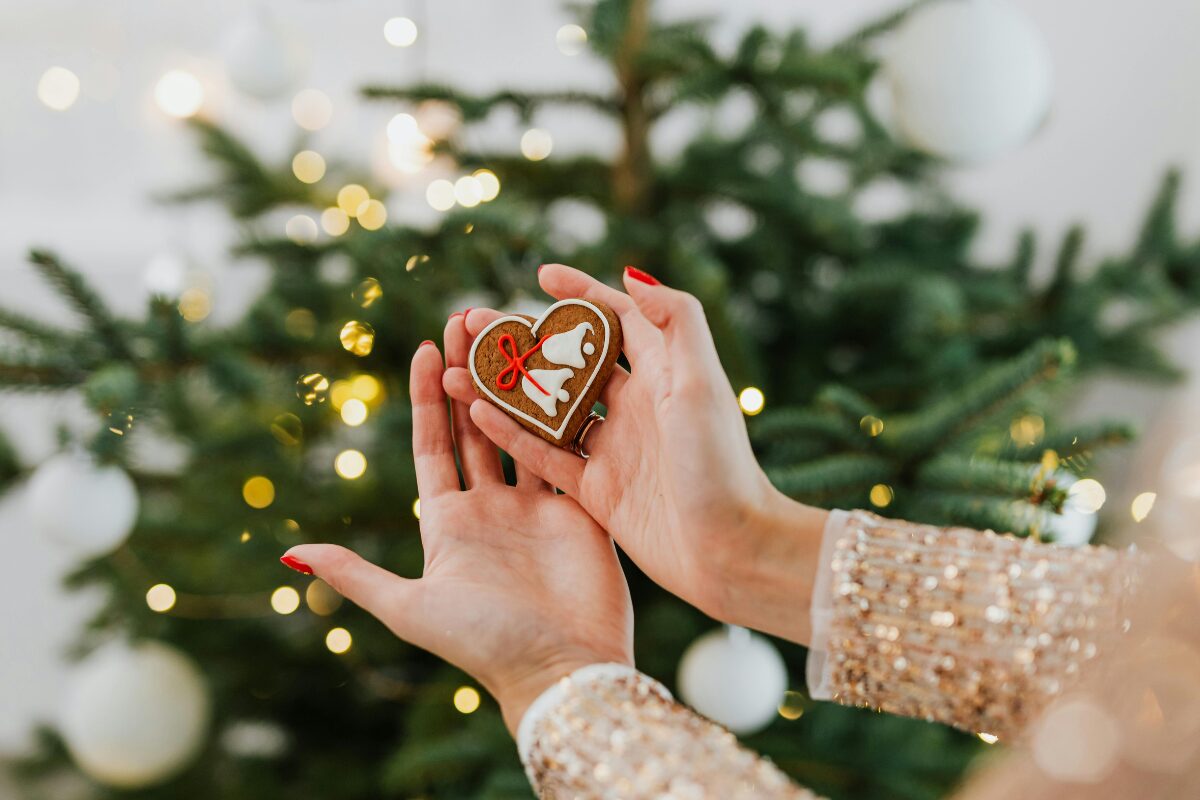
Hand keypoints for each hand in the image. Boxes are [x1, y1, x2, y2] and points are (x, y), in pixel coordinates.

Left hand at [281, 314, 632, 733]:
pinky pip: (567, 449)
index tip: (424, 348)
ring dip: (518, 382)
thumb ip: (356, 575)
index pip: (434, 444)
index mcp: (449, 523)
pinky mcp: (581, 508)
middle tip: (467, 318)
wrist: (561, 672)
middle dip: (471, 373)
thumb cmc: (483, 643)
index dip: (429, 397)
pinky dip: (564, 411)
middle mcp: (493, 507)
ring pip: (525, 428)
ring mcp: (539, 505)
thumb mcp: (409, 606)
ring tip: (512, 331)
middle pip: (477, 425)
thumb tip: (289, 551)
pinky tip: (563, 370)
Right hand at [443, 265, 827, 644]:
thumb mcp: (703, 383)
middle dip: (523, 340)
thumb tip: (630, 274)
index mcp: (662, 373)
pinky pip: (544, 455)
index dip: (580, 293)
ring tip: (457, 369)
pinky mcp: (599, 490)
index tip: (540, 275)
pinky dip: (511, 435)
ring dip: (504, 388)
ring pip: (547, 408)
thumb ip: (676, 321)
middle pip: (568, 361)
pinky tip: (474, 414)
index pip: (614, 318)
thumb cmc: (723, 464)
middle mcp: (635, 406)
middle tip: (475, 322)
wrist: (733, 551)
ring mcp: (614, 448)